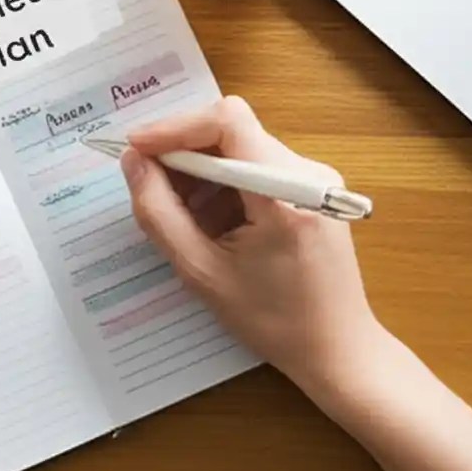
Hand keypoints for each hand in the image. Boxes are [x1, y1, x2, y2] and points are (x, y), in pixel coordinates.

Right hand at [120, 96, 381, 386]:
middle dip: (183, 153)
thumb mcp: (202, 273)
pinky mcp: (314, 188)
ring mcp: (315, 177)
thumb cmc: (273, 321)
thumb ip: (159, 213)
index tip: (136, 149)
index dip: (175, 127)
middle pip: (231, 131)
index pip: (227, 121)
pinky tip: (211, 223)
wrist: (338, 349)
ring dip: (202, 172)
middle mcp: (307, 172)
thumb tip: (132, 162)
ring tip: (181, 215)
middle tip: (149, 185)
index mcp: (285, 192)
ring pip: (241, 147)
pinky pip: (256, 166)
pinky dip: (224, 185)